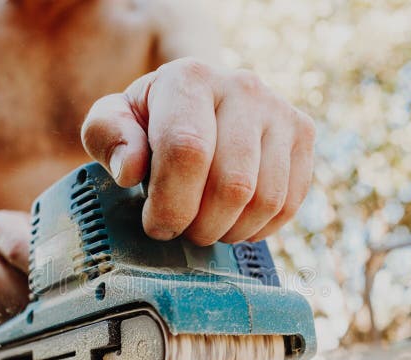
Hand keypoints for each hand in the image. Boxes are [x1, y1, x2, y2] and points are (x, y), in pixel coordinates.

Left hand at [81, 57, 315, 244]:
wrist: (197, 106)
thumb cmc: (147, 123)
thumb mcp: (111, 123)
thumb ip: (107, 138)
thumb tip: (130, 169)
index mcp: (189, 77)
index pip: (187, 151)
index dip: (170, 203)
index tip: (155, 225)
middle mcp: (242, 86)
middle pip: (232, 184)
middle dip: (201, 225)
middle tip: (181, 230)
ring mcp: (280, 109)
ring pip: (265, 199)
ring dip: (230, 231)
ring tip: (205, 226)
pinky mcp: (304, 133)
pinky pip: (289, 203)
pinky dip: (259, 228)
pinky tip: (233, 222)